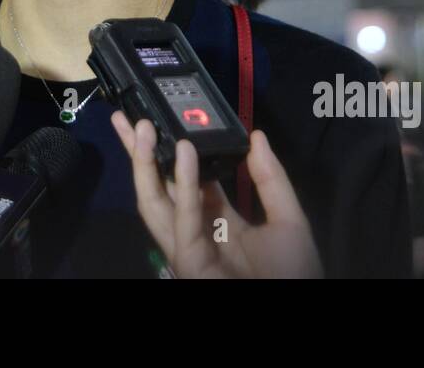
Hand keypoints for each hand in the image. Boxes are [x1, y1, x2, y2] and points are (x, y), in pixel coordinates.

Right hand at [112, 112, 321, 278]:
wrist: (293, 306)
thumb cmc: (294, 276)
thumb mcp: (287, 220)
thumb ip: (270, 179)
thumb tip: (256, 136)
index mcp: (216, 220)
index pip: (184, 179)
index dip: (171, 150)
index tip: (162, 120)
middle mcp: (196, 231)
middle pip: (158, 187)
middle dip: (140, 153)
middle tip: (128, 117)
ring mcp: (187, 247)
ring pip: (155, 202)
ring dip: (146, 162)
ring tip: (145, 126)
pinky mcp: (188, 261)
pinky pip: (182, 219)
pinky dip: (182, 185)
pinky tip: (183, 153)